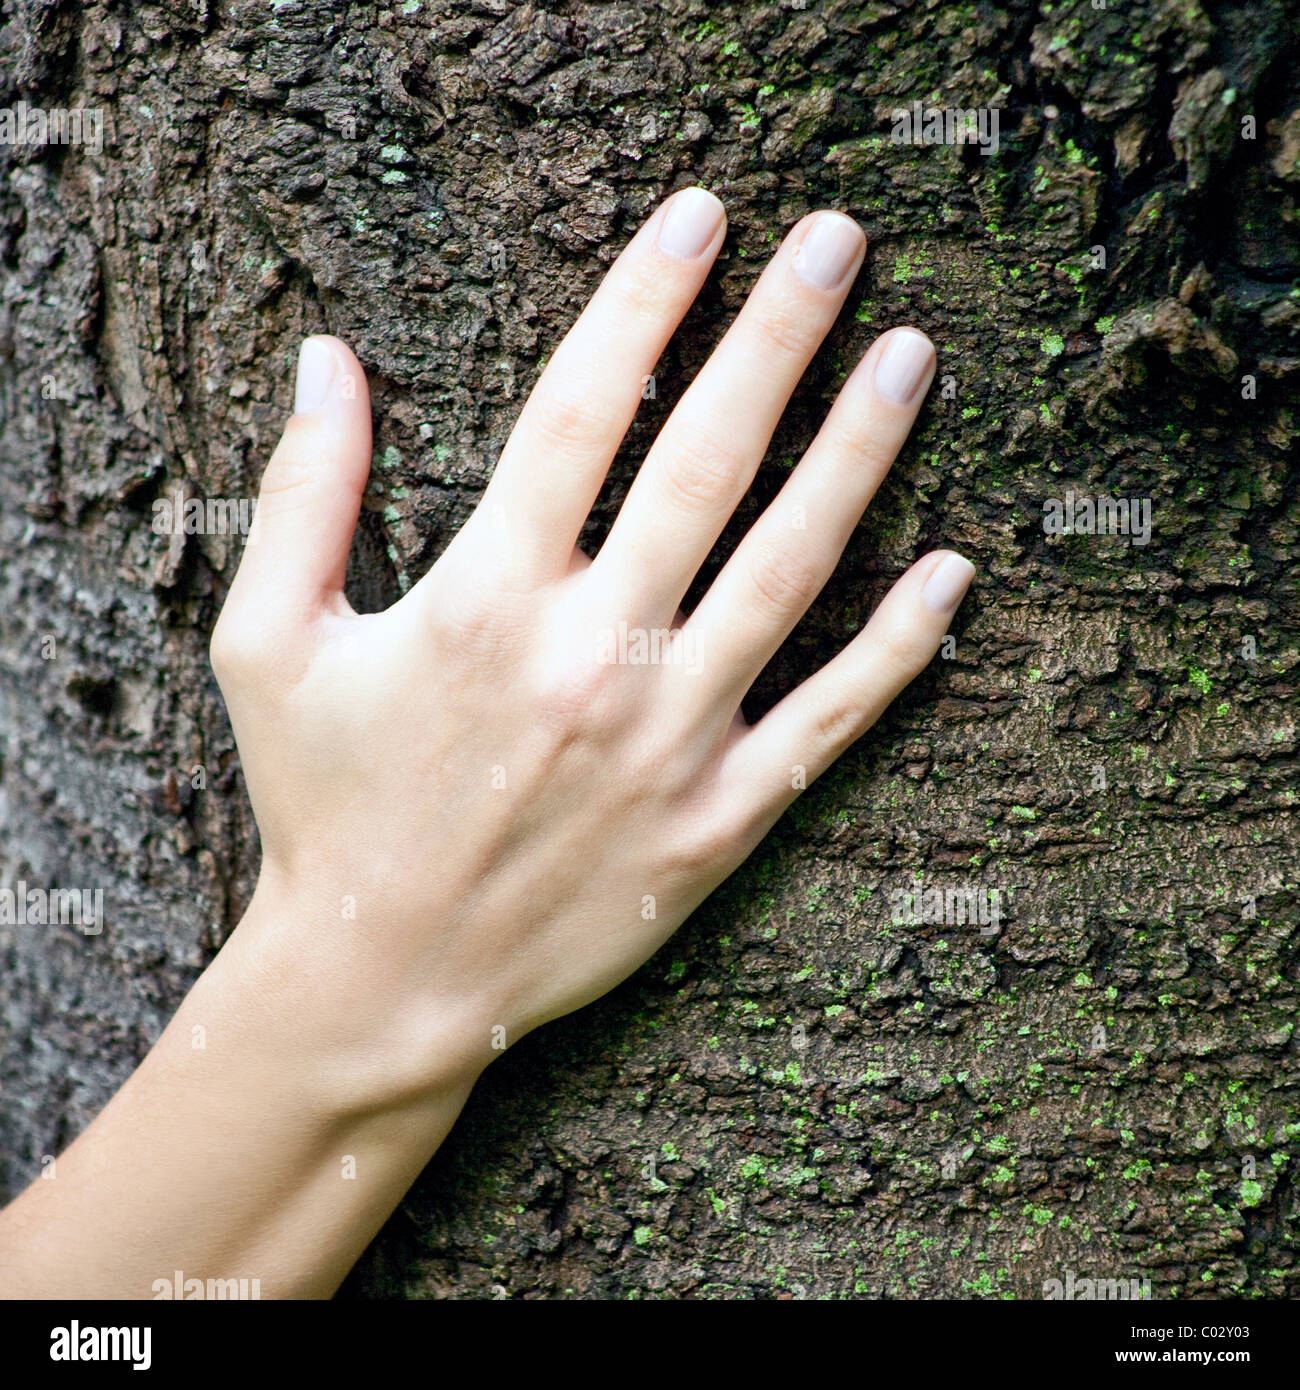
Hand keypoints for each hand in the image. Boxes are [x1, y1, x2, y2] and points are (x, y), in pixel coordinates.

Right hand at [210, 187, 972, 1103]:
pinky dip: (901, 647)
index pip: (583, 408)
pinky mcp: (718, 819)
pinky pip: (829, 719)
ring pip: (789, 571)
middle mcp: (590, 653)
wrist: (387, 982)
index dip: (647, 296)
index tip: (702, 215)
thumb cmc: (326, 807)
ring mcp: (668, 739)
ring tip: (912, 359)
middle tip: (838, 241)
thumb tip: (325, 358)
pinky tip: (954, 571)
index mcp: (484, 598)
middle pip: (706, 461)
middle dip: (778, 335)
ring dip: (859, 455)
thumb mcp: (268, 645)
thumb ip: (303, 495)